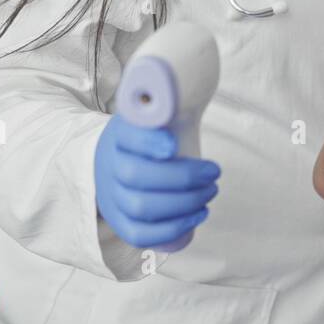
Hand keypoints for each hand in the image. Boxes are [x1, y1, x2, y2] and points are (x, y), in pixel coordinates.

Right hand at [93, 114, 219, 248]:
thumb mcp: (153, 115)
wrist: (114, 159)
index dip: (148, 142)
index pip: (127, 137)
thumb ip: (170, 105)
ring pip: (140, 207)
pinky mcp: (120, 222)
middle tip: (213, 172)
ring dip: (184, 203)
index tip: (173, 145)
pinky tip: (198, 214)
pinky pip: (139, 234)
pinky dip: (172, 229)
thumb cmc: (147, 136)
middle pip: (137, 176)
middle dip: (183, 177)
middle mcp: (110, 166)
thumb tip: (194, 88)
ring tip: (210, 191)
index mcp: (120, 135)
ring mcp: (112, 197)